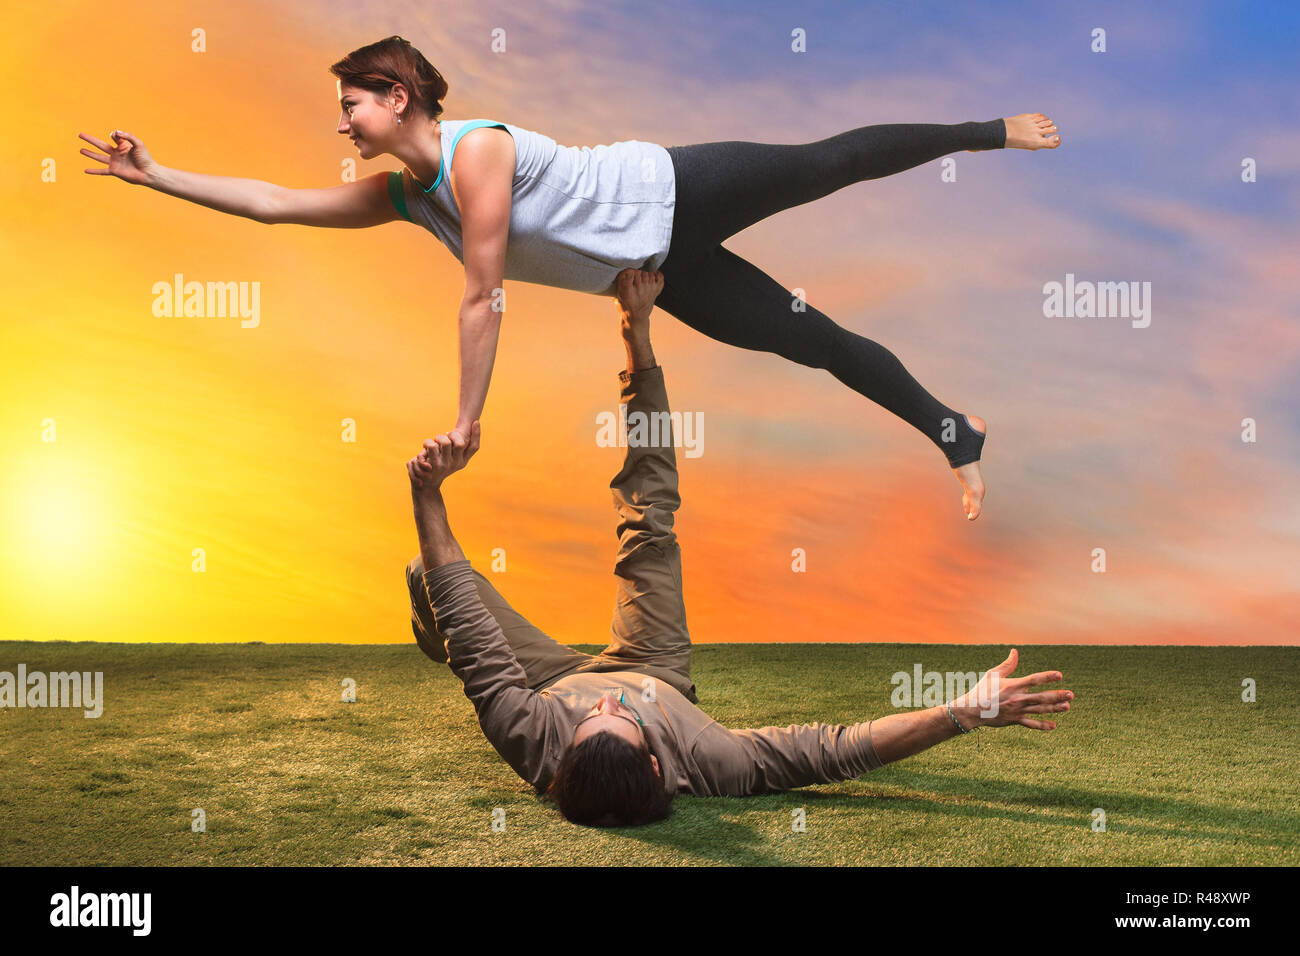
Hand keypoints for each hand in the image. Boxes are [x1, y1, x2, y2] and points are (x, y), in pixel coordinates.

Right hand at [78, 129, 158, 185]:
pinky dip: (94, 171)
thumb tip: (115, 132)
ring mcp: (114, 162)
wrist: (149, 173)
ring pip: (99, 157)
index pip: (114, 137)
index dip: (116, 135)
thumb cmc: (146, 158)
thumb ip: (128, 136)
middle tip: (80, 134)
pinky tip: (85, 170)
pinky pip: (102, 171)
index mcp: (122, 146)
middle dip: (90, 140)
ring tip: (80, 150)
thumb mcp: (138, 144)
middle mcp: (117, 153)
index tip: (119, 137)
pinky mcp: (115, 171)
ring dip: (89, 153)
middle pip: (100, 145)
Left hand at [407, 421, 480, 492]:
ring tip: (433, 442)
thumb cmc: (438, 467)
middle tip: (445, 436)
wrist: (427, 485)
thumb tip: (468, 426)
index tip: (475, 422)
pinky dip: (427, 443)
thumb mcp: (449, 458)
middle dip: (452, 434)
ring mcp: (447, 465)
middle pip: (461, 442)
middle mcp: (457, 463)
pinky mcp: (435, 465)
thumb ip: (455, 447)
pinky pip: (432, 446)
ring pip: (446, 442)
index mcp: (463, 460)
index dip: (476, 434)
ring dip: (438, 438)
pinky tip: (425, 448)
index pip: (474, 447)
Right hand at [614, 269, 663, 319]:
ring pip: (648, 274)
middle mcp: (640, 291)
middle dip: (634, 273)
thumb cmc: (625, 307)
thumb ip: (620, 285)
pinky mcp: (656, 291)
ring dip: (644, 274)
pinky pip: (659, 277)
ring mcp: (649, 291)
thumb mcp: (618, 297)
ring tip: (640, 280)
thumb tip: (623, 273)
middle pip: (638, 272)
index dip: (627, 272)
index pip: (629, 274)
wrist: (637, 318)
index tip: (626, 275)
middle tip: (633, 278)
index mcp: (628, 293)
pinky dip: (656, 275)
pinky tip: (651, 277)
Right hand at [946, 648, 1072, 730]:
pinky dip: (1042, 725)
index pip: (1034, 680)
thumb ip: (1008, 665)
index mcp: (1014, 686)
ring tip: (1067, 707)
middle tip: (1071, 694)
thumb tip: (1015, 651)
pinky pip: (1030, 724)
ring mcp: (1017, 711)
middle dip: (1057, 696)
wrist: (972, 710)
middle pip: (1041, 697)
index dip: (1047, 677)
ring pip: (1039, 710)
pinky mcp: (1015, 720)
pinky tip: (1053, 726)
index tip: (1059, 675)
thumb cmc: (982, 690)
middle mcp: (1018, 698)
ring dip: (1054, 708)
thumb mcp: (993, 674)